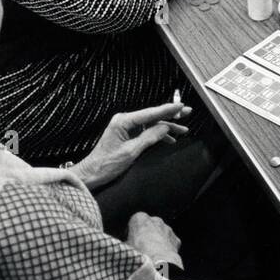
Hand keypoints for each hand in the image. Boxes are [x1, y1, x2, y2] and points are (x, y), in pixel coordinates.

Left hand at [74, 102, 190, 187]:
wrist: (92, 174)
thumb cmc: (107, 164)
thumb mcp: (131, 151)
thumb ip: (149, 137)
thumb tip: (164, 128)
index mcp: (123, 121)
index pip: (150, 113)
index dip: (167, 109)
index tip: (180, 106)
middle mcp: (124, 120)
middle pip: (152, 116)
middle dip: (170, 116)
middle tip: (186, 113)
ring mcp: (126, 127)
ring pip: (151, 124)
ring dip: (166, 127)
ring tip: (182, 130)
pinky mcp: (127, 134)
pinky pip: (146, 131)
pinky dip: (158, 135)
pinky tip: (169, 139)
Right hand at [126, 212, 182, 266]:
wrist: (158, 264)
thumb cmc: (139, 254)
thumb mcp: (124, 248)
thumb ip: (125, 244)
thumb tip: (123, 249)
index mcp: (140, 218)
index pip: (133, 223)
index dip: (131, 234)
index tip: (129, 243)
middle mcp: (155, 220)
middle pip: (148, 227)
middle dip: (145, 236)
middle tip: (140, 250)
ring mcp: (167, 229)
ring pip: (161, 234)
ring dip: (157, 242)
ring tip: (151, 256)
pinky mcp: (176, 240)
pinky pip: (170, 243)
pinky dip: (167, 249)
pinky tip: (161, 259)